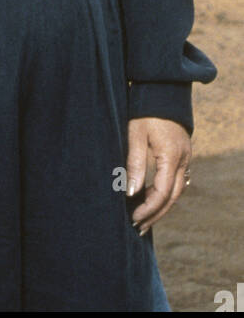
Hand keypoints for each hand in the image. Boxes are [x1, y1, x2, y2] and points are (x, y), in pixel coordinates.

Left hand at [127, 117, 190, 233]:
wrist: (162, 90)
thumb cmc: (144, 111)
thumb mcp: (135, 134)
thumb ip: (135, 163)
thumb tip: (131, 193)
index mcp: (171, 156)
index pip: (162, 192)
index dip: (148, 208)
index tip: (133, 218)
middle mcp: (183, 160)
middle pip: (172, 197)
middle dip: (155, 214)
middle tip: (138, 227)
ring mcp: (185, 157)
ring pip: (176, 190)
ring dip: (161, 206)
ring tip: (143, 218)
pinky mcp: (182, 154)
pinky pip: (177, 180)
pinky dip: (165, 193)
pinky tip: (152, 198)